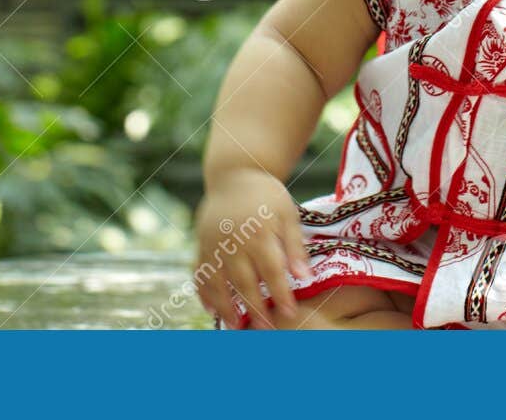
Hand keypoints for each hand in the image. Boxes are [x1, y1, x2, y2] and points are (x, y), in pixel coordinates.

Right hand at [194, 168, 313, 328]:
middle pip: (243, 281)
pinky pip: (199, 272)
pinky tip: (211, 309)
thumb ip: (295, 247)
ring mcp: (213, 243)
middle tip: (265, 331)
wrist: (234, 173)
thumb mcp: (288, 214)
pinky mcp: (200, 244)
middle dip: (254, 308)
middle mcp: (233, 239)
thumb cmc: (267, 195)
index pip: (271, 270)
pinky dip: (203, 293)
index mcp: (259, 231)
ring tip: (235, 326)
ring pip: (217, 281)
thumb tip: (307, 278)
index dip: (280, 294)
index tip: (290, 314)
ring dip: (225, 306)